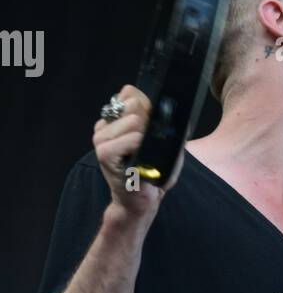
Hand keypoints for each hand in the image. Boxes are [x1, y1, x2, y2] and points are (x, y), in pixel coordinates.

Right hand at [93, 84, 183, 217]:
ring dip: (146, 138)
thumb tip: (170, 107)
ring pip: (135, 120)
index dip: (147, 106)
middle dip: (149, 121)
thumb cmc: (152, 172)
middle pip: (134, 103)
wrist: (140, 200)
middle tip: (148, 145)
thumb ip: (161, 120)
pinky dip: (142, 148)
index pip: (130, 92)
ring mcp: (101, 137)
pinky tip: (138, 161)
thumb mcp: (161, 142)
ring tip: (143, 155)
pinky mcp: (104, 152)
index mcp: (115, 119)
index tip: (150, 127)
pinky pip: (134, 138)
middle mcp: (105, 125)